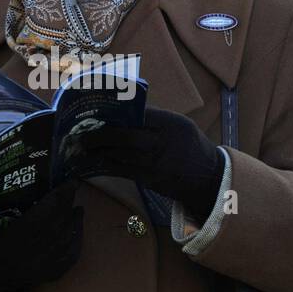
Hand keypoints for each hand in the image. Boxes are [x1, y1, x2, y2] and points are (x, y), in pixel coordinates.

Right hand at [0, 178, 84, 291]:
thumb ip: (18, 205)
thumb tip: (37, 185)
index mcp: (23, 229)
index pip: (52, 204)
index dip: (64, 191)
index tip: (71, 181)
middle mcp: (41, 243)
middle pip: (63, 216)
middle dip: (69, 201)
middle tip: (72, 190)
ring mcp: (52, 259)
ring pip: (71, 231)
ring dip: (75, 217)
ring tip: (77, 208)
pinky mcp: (59, 269)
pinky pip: (75, 249)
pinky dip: (78, 235)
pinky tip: (77, 227)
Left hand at [71, 106, 224, 220]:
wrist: (208, 177)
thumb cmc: (191, 146)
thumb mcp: (180, 125)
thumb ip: (156, 119)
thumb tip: (125, 111)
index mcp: (172, 124)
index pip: (141, 114)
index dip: (118, 113)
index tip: (99, 112)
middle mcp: (164, 143)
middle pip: (127, 136)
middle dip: (103, 135)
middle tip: (85, 134)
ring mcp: (157, 163)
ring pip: (122, 155)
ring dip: (100, 151)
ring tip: (84, 148)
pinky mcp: (151, 180)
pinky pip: (124, 171)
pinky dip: (107, 166)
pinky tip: (96, 162)